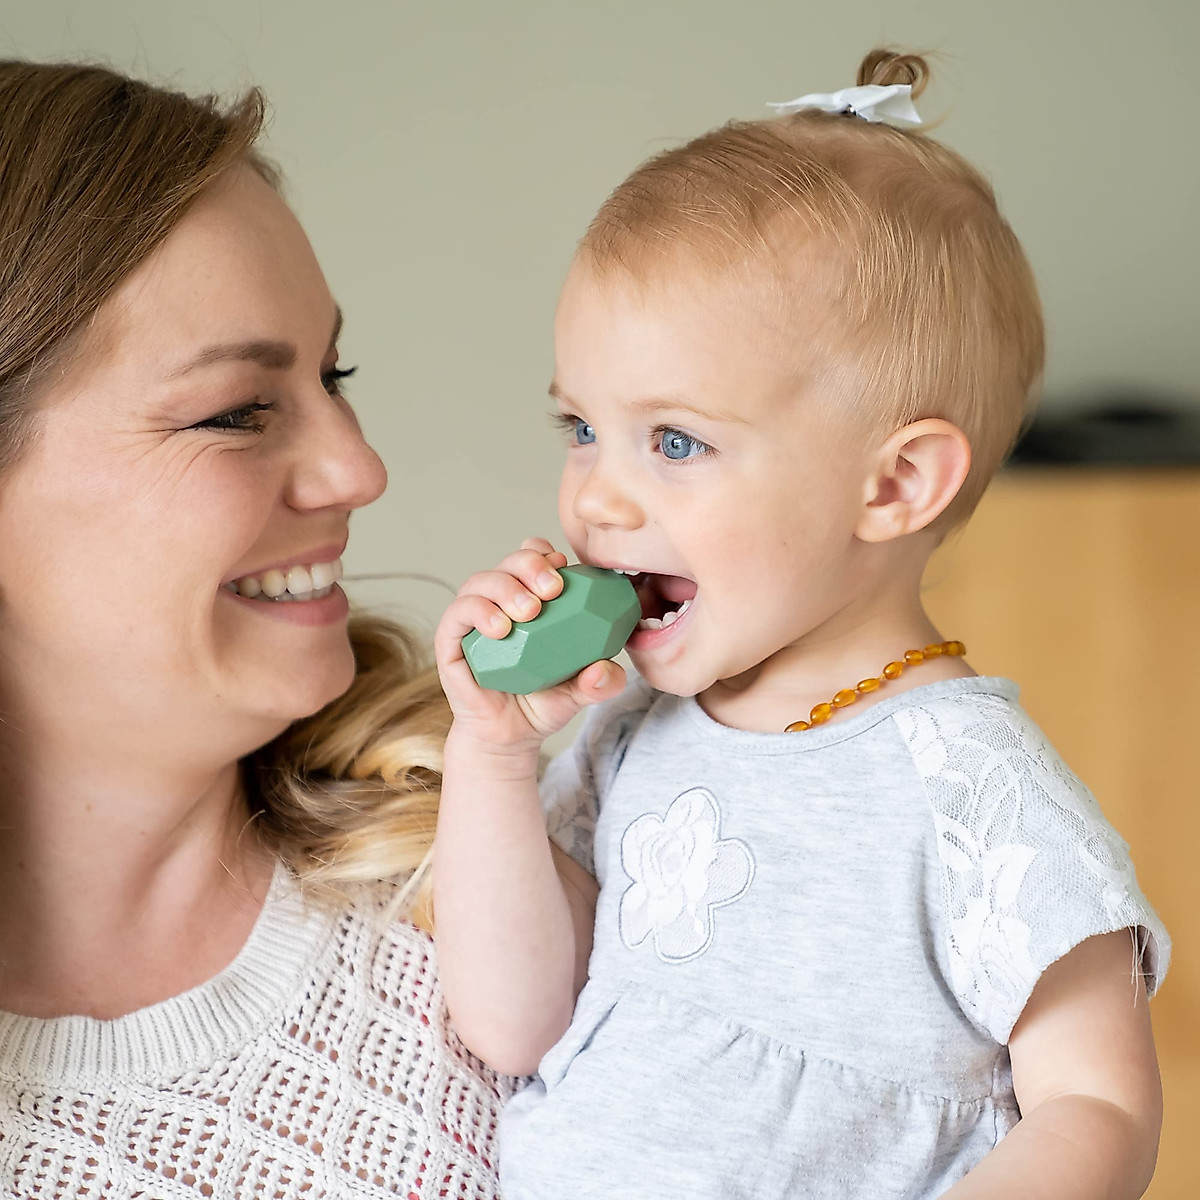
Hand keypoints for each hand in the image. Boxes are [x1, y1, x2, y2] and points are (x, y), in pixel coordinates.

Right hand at [435, 538, 626, 752]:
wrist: (508, 739)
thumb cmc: (541, 703)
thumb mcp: (580, 692)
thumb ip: (600, 682)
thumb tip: (606, 670)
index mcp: (530, 600)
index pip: (532, 557)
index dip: (544, 554)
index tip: (564, 568)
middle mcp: (499, 603)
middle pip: (509, 562)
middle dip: (531, 565)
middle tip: (553, 588)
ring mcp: (473, 620)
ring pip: (481, 581)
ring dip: (505, 588)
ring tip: (529, 612)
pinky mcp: (451, 641)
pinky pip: (457, 613)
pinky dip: (478, 612)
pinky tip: (501, 629)